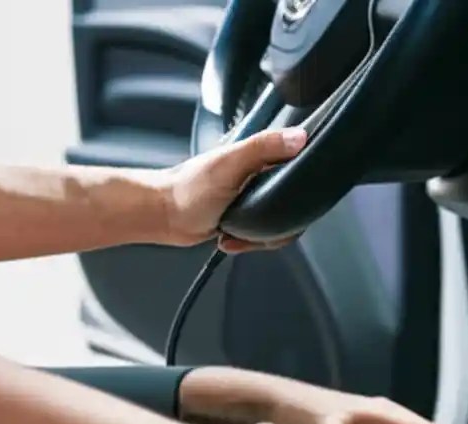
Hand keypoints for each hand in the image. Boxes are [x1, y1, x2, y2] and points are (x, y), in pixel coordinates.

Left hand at [156, 127, 307, 252]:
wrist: (162, 216)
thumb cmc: (189, 189)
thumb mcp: (230, 164)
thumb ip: (264, 148)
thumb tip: (299, 136)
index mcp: (261, 156)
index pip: (300, 164)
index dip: (305, 183)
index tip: (294, 200)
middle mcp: (261, 176)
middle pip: (295, 201)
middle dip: (280, 221)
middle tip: (258, 222)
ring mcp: (255, 199)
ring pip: (281, 222)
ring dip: (262, 236)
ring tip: (239, 233)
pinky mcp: (247, 219)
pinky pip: (264, 235)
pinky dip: (250, 242)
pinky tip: (232, 239)